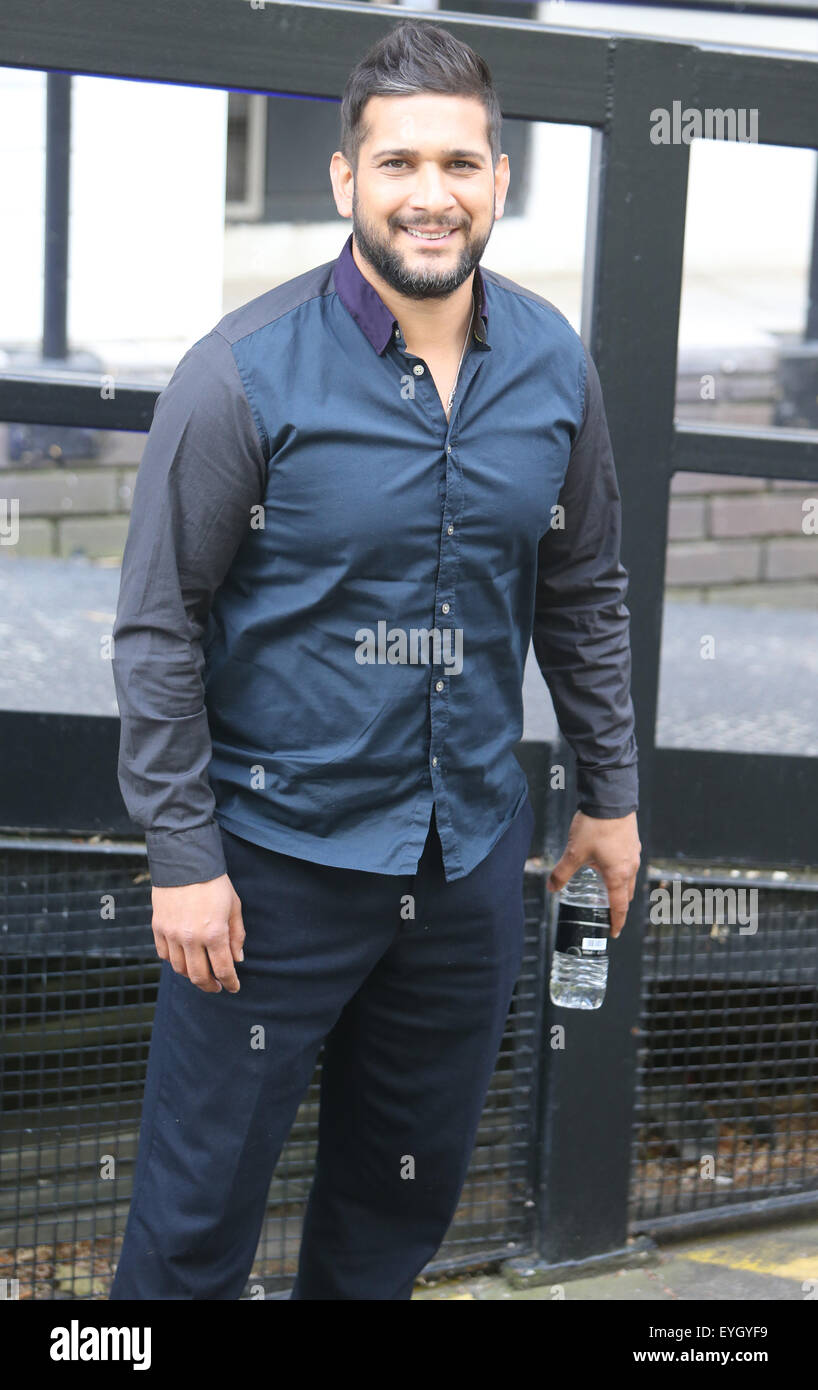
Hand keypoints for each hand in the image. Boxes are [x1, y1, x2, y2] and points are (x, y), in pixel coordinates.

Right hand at [151, 874, 245, 992]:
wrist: (184, 862)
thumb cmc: (214, 882)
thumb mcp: (234, 906)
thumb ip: (236, 935)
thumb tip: (237, 959)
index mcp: (214, 933)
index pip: (222, 969)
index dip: (230, 983)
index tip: (233, 987)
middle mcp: (191, 938)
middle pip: (199, 976)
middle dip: (210, 986)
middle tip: (217, 986)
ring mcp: (171, 934)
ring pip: (180, 968)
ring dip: (192, 975)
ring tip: (201, 973)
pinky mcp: (158, 928)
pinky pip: (164, 955)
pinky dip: (174, 961)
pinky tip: (184, 958)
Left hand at [546, 810, 640, 938]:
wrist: (611, 799)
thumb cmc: (595, 827)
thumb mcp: (574, 852)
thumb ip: (562, 873)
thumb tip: (551, 887)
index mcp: (618, 875)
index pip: (620, 906)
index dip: (617, 922)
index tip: (614, 933)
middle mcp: (630, 867)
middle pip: (626, 894)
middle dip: (618, 906)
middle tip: (607, 914)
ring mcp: (633, 854)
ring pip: (629, 878)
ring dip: (620, 887)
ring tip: (605, 889)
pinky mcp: (632, 842)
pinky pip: (628, 863)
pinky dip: (620, 870)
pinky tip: (606, 864)